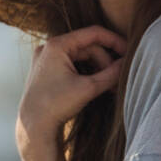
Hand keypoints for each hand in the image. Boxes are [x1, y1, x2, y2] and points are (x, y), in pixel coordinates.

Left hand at [17, 26, 128, 148]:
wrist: (32, 127)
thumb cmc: (56, 105)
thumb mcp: (89, 88)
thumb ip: (112, 73)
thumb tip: (128, 63)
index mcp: (57, 45)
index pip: (93, 33)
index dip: (114, 41)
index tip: (129, 52)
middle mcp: (49, 48)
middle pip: (88, 47)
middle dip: (106, 62)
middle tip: (119, 78)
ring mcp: (47, 59)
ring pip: (82, 57)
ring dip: (98, 69)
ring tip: (110, 86)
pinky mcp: (47, 71)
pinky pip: (73, 65)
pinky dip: (87, 73)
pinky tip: (98, 86)